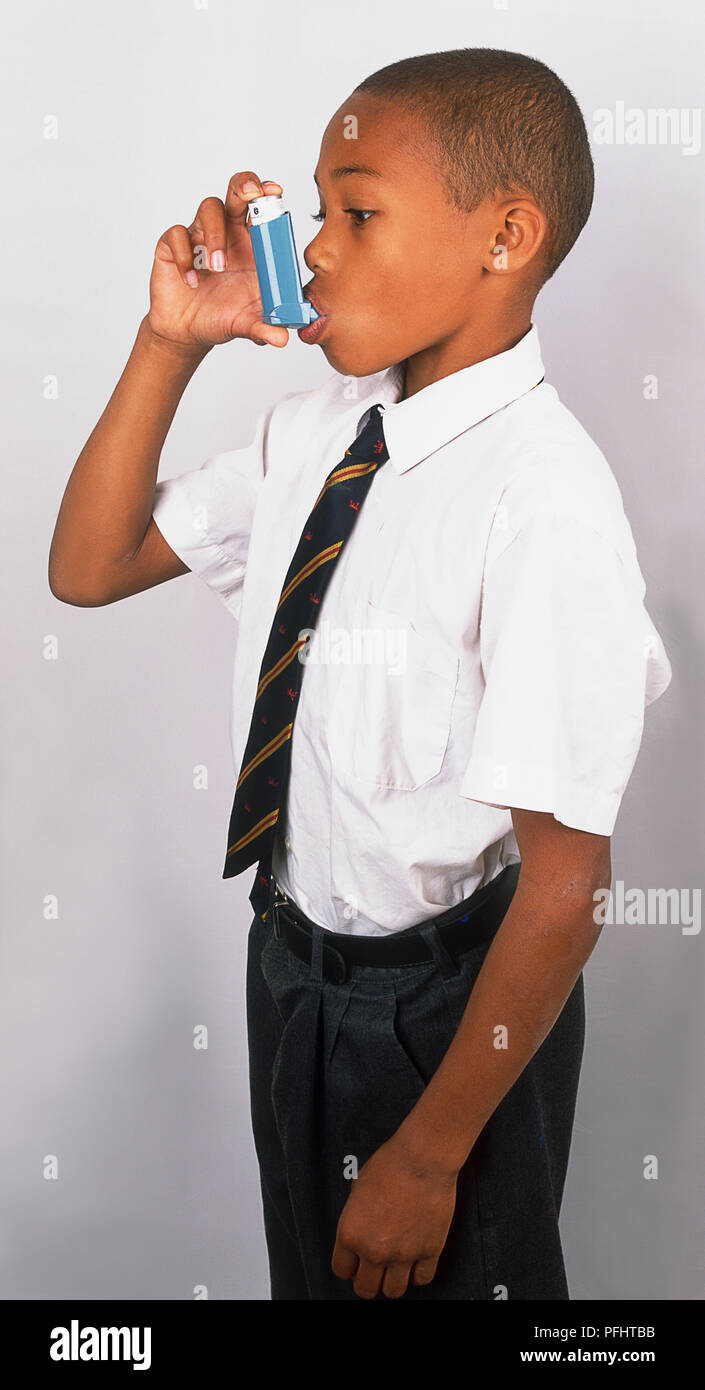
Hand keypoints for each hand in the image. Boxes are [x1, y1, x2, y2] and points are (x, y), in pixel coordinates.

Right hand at [146, 172, 289, 349]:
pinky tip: (192, 281)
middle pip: (236, 192)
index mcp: (252, 244)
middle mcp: (228, 233)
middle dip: (244, 185)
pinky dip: (185, 256)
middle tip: (250, 195)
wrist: (188, 332)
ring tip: (217, 269)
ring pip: (209, 208)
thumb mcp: (247, 325)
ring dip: (215, 236)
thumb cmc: (223, 317)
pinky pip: (178, 235)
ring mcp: (199, 235)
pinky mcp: (173, 245)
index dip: (268, 194)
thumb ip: (265, 327)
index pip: (262, 208)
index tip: (275, 192)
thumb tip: (283, 339)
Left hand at [331, 1132, 458, 1298]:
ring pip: (393, 1292)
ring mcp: (402, 1255)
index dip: (349, 1266)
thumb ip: (356, 1216)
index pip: (342, 1270)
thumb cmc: (389, 1165)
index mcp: (350, 1234)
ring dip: (393, 1281)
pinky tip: (416, 1261)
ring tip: (396, 1267)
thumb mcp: (358, 1188)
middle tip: (375, 1268)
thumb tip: (361, 1227)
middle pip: (365, 1289)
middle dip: (368, 1280)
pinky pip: (422, 1279)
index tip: (356, 1262)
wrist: (421, 1159)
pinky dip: (418, 1274)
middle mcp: (373, 1251)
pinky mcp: (429, 1251)